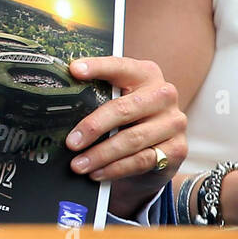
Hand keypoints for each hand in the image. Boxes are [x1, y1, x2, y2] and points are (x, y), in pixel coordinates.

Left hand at [64, 56, 186, 219]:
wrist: (158, 147)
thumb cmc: (129, 117)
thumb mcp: (117, 100)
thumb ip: (97, 95)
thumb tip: (61, 100)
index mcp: (145, 74)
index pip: (119, 66)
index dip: (97, 66)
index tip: (73, 70)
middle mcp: (163, 95)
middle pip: (123, 109)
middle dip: (93, 127)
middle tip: (70, 142)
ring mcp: (173, 122)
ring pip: (131, 139)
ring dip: (100, 155)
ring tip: (77, 164)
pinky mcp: (176, 148)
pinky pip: (141, 160)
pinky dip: (115, 168)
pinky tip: (97, 172)